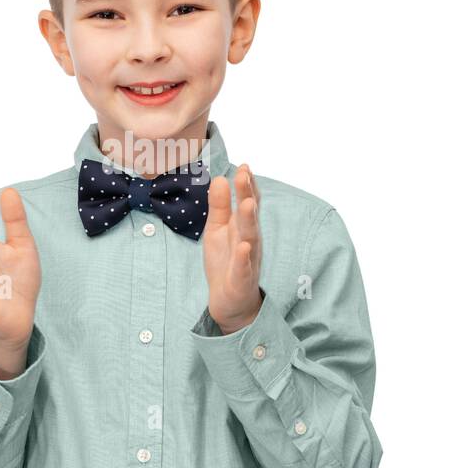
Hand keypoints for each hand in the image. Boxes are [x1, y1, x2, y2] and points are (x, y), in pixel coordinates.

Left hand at [201, 163, 263, 333]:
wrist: (230, 302)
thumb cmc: (226, 261)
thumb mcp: (217, 230)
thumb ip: (219, 206)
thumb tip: (219, 177)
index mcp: (242, 227)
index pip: (247, 202)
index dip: (246, 185)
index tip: (244, 166)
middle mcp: (249, 240)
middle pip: (249, 215)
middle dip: (247, 194)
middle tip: (244, 174)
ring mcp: (248, 260)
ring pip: (250, 238)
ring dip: (249, 220)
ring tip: (247, 203)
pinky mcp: (241, 280)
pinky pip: (244, 268)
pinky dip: (244, 258)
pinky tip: (243, 248)